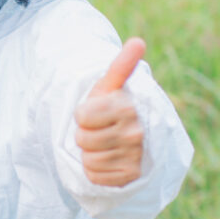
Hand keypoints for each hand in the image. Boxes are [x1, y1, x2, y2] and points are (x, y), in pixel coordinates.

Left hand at [75, 38, 145, 187]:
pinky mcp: (131, 176)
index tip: (97, 113)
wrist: (133, 139)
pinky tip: (109, 161)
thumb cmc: (114, 109)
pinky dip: (97, 171)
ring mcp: (135, 156)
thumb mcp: (112, 87)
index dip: (84, 115)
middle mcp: (135, 132)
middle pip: (83, 139)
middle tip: (100, 131)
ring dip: (91, 154)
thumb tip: (138, 42)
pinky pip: (95, 176)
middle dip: (86, 136)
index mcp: (127, 107)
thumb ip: (121, 65)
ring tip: (105, 145)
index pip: (81, 117)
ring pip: (89, 159)